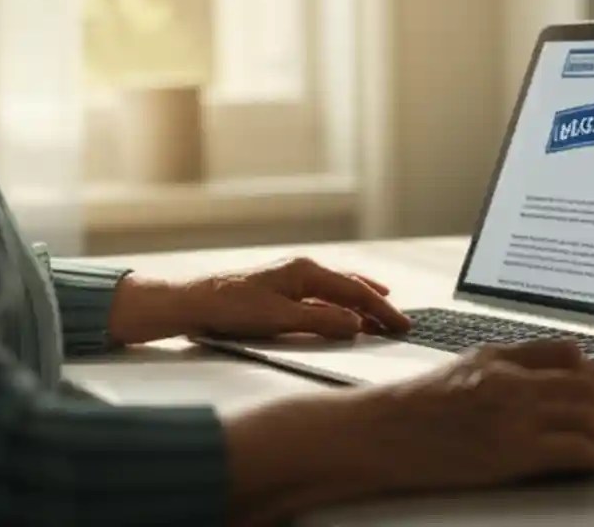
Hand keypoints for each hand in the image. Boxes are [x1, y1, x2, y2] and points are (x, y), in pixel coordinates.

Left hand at [106, 257, 411, 344]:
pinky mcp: (280, 289)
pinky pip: (322, 294)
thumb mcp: (280, 318)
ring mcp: (291, 278)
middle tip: (400, 321)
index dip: (380, 310)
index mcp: (305, 271)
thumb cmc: (231, 308)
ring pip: (336, 288)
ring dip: (360, 301)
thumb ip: (321, 321)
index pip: (354, 290)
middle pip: (350, 285)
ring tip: (380, 310)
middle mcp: (301, 269)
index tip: (401, 325)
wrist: (193, 303)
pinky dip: (340, 303)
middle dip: (376, 303)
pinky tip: (341, 311)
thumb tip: (356, 324)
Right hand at [224, 340, 593, 524]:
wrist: (371, 434)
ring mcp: (511, 415)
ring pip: (589, 416)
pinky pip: (574, 449)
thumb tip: (542, 384)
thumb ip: (499, 371)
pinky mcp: (510, 452)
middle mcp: (510, 380)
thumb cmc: (406, 411)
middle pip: (588, 386)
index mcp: (497, 357)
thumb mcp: (457, 373)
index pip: (568, 354)